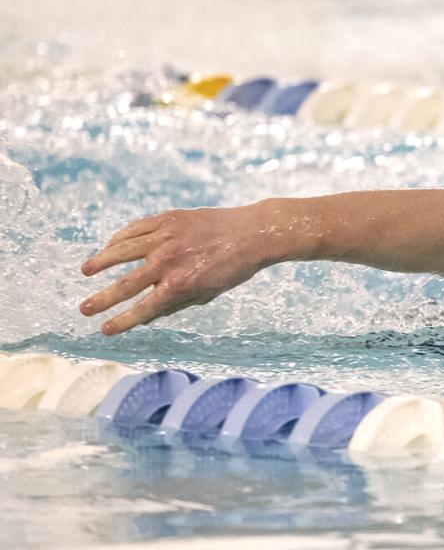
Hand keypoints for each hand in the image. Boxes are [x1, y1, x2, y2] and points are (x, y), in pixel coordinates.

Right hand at [80, 204, 277, 334]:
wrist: (254, 232)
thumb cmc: (233, 268)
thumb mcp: (207, 293)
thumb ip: (174, 304)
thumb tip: (143, 317)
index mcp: (180, 285)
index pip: (142, 309)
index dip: (121, 322)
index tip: (104, 330)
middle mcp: (168, 262)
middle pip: (125, 284)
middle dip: (102, 299)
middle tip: (84, 309)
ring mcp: (166, 238)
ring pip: (122, 250)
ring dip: (101, 261)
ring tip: (85, 271)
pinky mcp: (168, 219)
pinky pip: (135, 228)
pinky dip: (119, 238)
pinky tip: (110, 245)